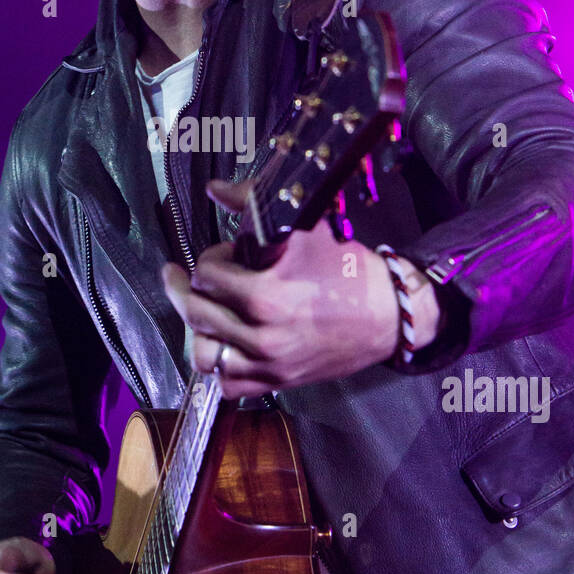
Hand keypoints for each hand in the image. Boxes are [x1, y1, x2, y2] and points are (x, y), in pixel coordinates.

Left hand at [161, 178, 439, 399]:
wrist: (387, 314)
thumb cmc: (347, 269)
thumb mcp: (304, 228)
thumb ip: (252, 203)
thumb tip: (215, 188)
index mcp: (266, 296)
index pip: (206, 276)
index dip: (211, 258)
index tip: (226, 254)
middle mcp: (262, 336)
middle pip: (196, 312)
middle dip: (188, 288)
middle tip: (187, 277)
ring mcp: (269, 364)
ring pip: (203, 353)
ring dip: (197, 329)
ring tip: (200, 311)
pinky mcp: (278, 382)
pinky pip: (228, 384)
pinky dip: (219, 365)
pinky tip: (222, 344)